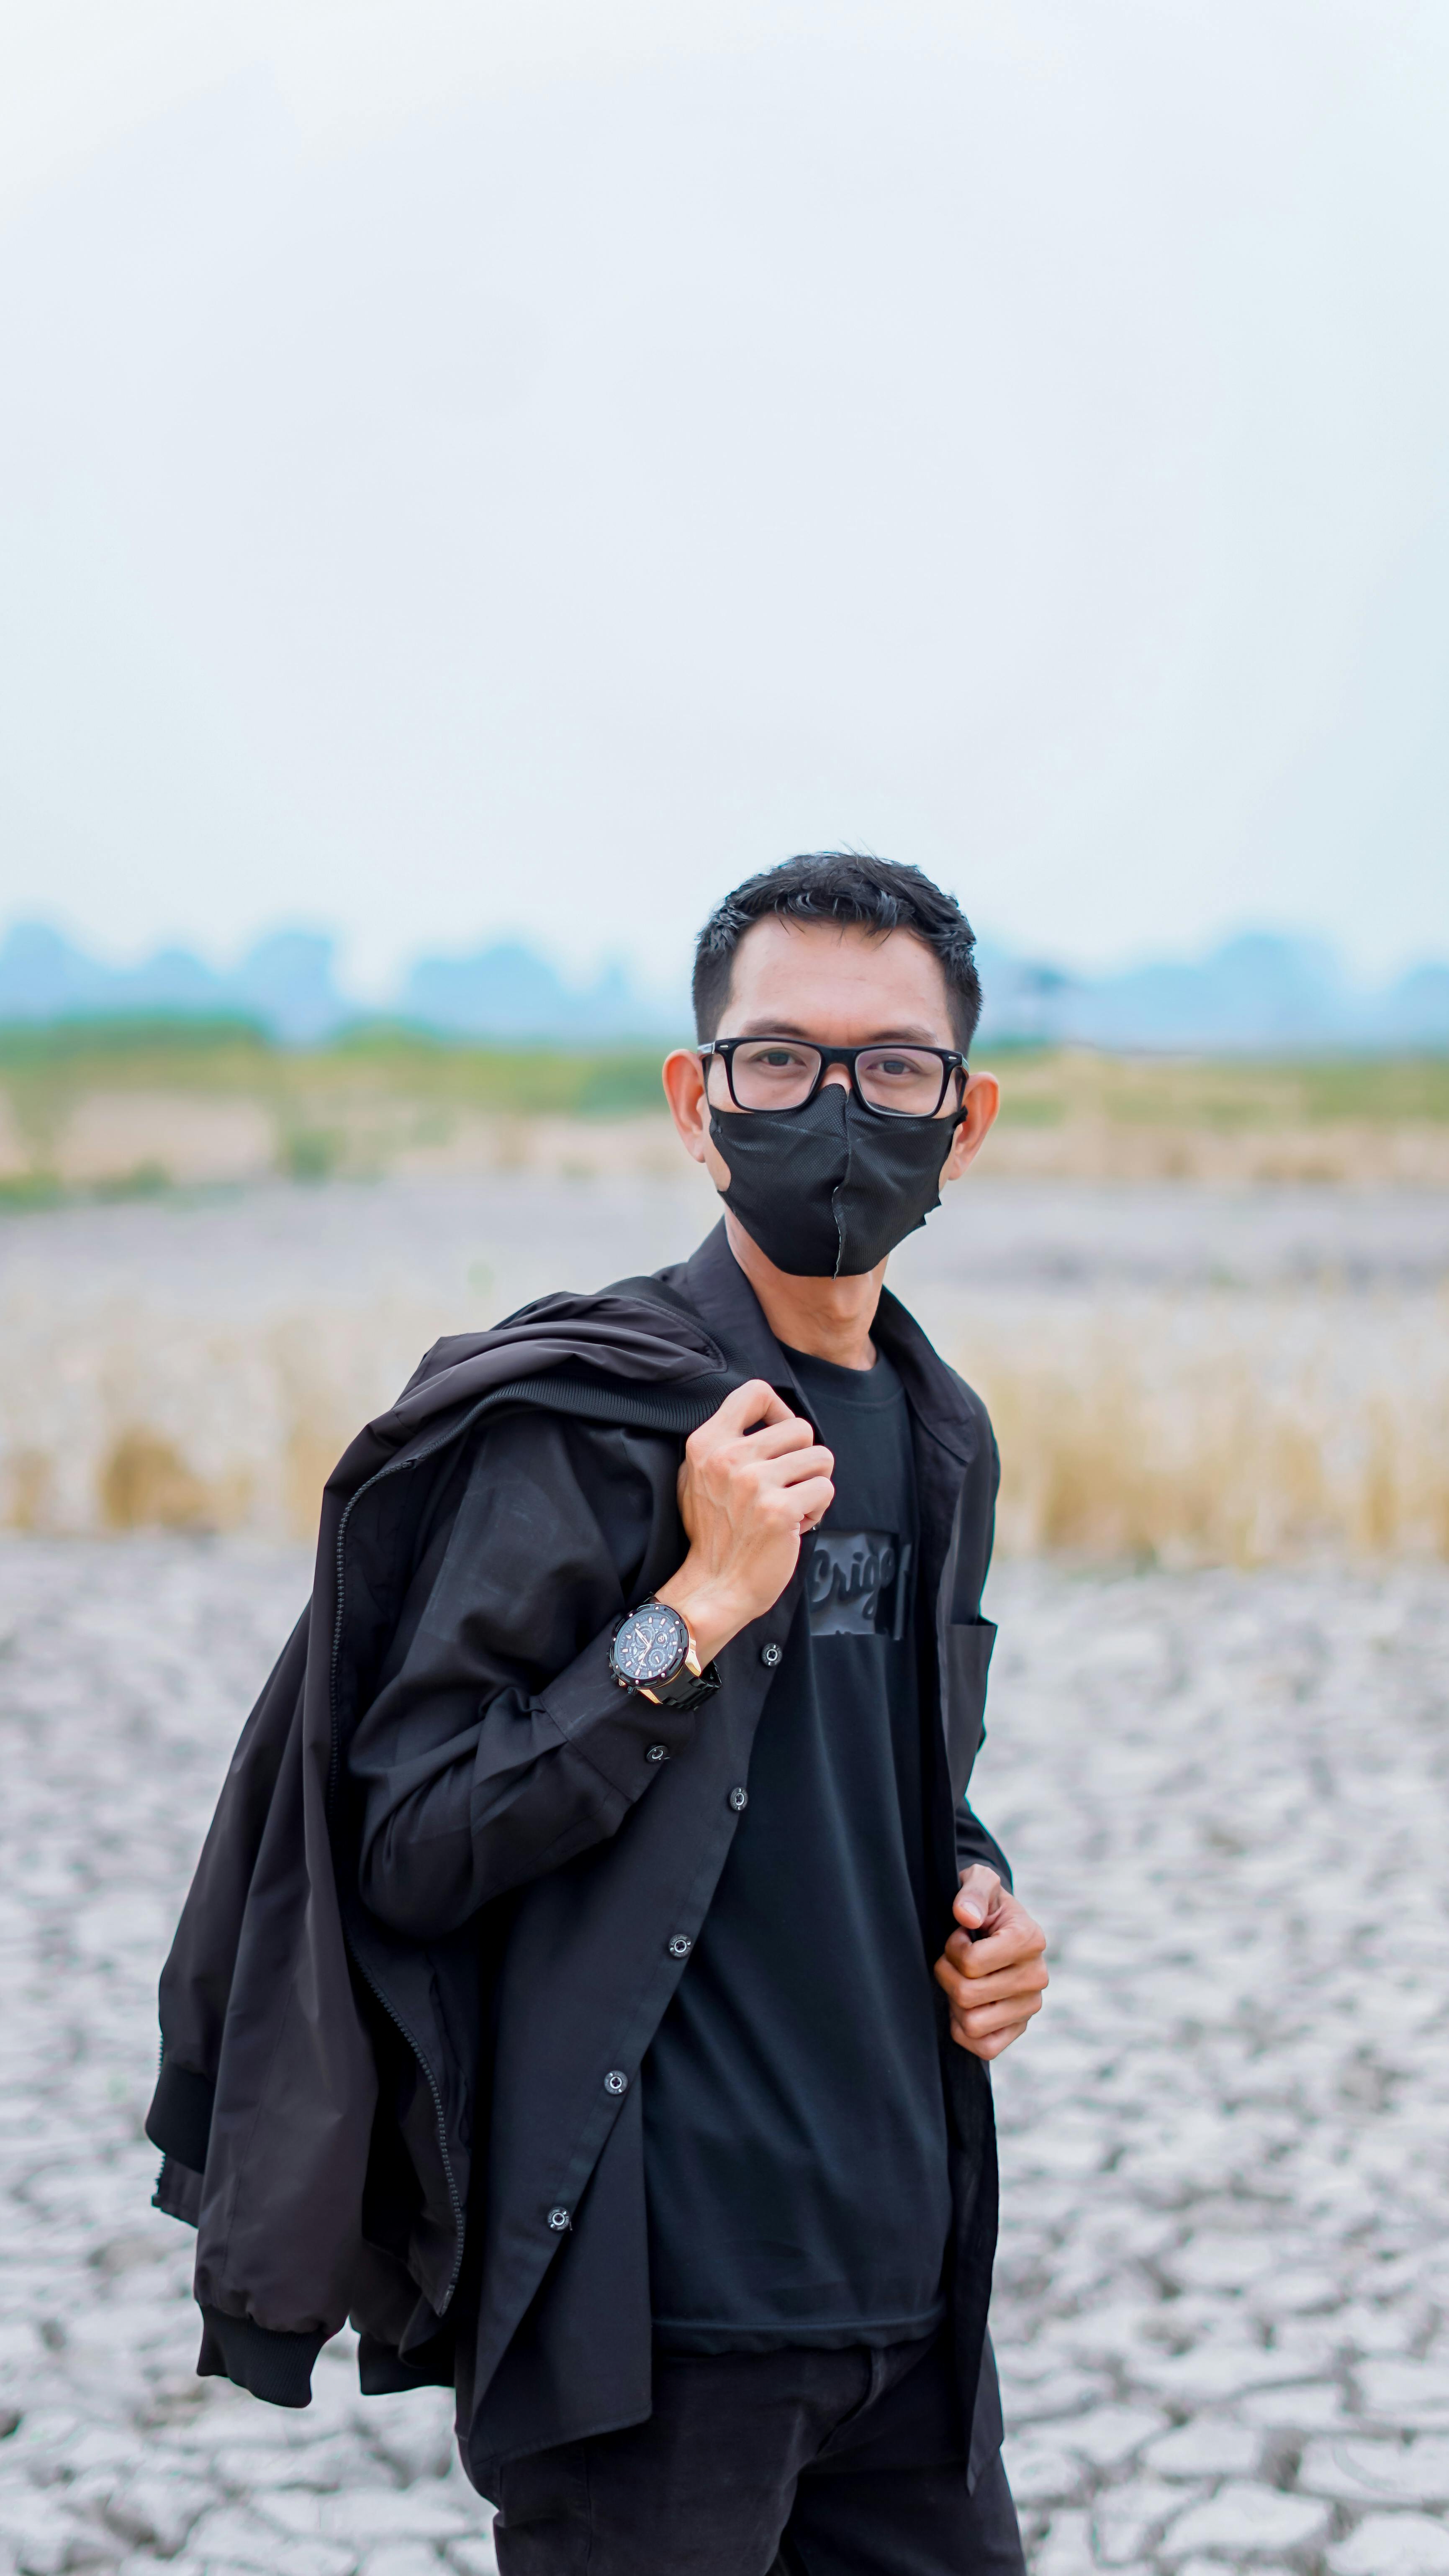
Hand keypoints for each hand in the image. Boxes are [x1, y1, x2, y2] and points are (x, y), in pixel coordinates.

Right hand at [654, 1380, 833, 1665]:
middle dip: (803, 1458)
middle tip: (787, 1487)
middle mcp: (730, 1457)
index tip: (780, 1439)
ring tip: (790, 1507)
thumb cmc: (713, 1533)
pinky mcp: (781, 1510)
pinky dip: (817, 1509)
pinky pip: (825, 1488)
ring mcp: (755, 1483)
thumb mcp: (697, 1477)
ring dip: (812, 1484)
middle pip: (800, 1428)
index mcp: (707, 1442)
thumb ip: (723, 1444)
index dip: (779, 1410)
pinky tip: (794, 1526)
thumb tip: (763, 1419)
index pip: (755, 1391)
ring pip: (821, 1457)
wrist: (715, 1586)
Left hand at [933, 1868, 1047, 2061]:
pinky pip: (985, 2048)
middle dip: (948, 1975)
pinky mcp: (1020, 2028)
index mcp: (1030, 1939)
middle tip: (955, 1960)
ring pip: (973, 2024)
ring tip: (962, 1980)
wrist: (994, 1924)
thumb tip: (965, 1916)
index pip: (971, 1963)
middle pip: (968, 1995)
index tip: (959, 1935)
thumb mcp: (978, 1881)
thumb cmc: (983, 1902)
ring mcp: (1030, 2006)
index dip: (952, 1949)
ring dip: (955, 2003)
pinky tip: (964, 2006)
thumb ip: (972, 1891)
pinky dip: (965, 2030)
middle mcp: (1037, 1976)